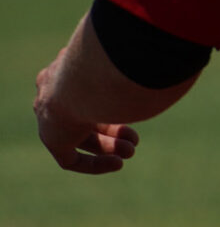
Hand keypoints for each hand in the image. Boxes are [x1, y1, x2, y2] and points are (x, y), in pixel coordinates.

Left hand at [33, 53, 138, 174]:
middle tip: (135, 139)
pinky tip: (117, 163)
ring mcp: (48, 114)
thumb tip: (164, 68)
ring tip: (131, 151)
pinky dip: (94, 163)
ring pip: (78, 136)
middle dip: (113, 129)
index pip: (88, 89)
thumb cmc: (114, 65)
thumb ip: (137, 69)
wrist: (86, 78)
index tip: (134, 110)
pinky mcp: (51, 138)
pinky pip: (69, 157)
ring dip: (108, 146)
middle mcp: (54, 90)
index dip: (114, 104)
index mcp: (68, 68)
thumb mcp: (127, 63)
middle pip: (85, 115)